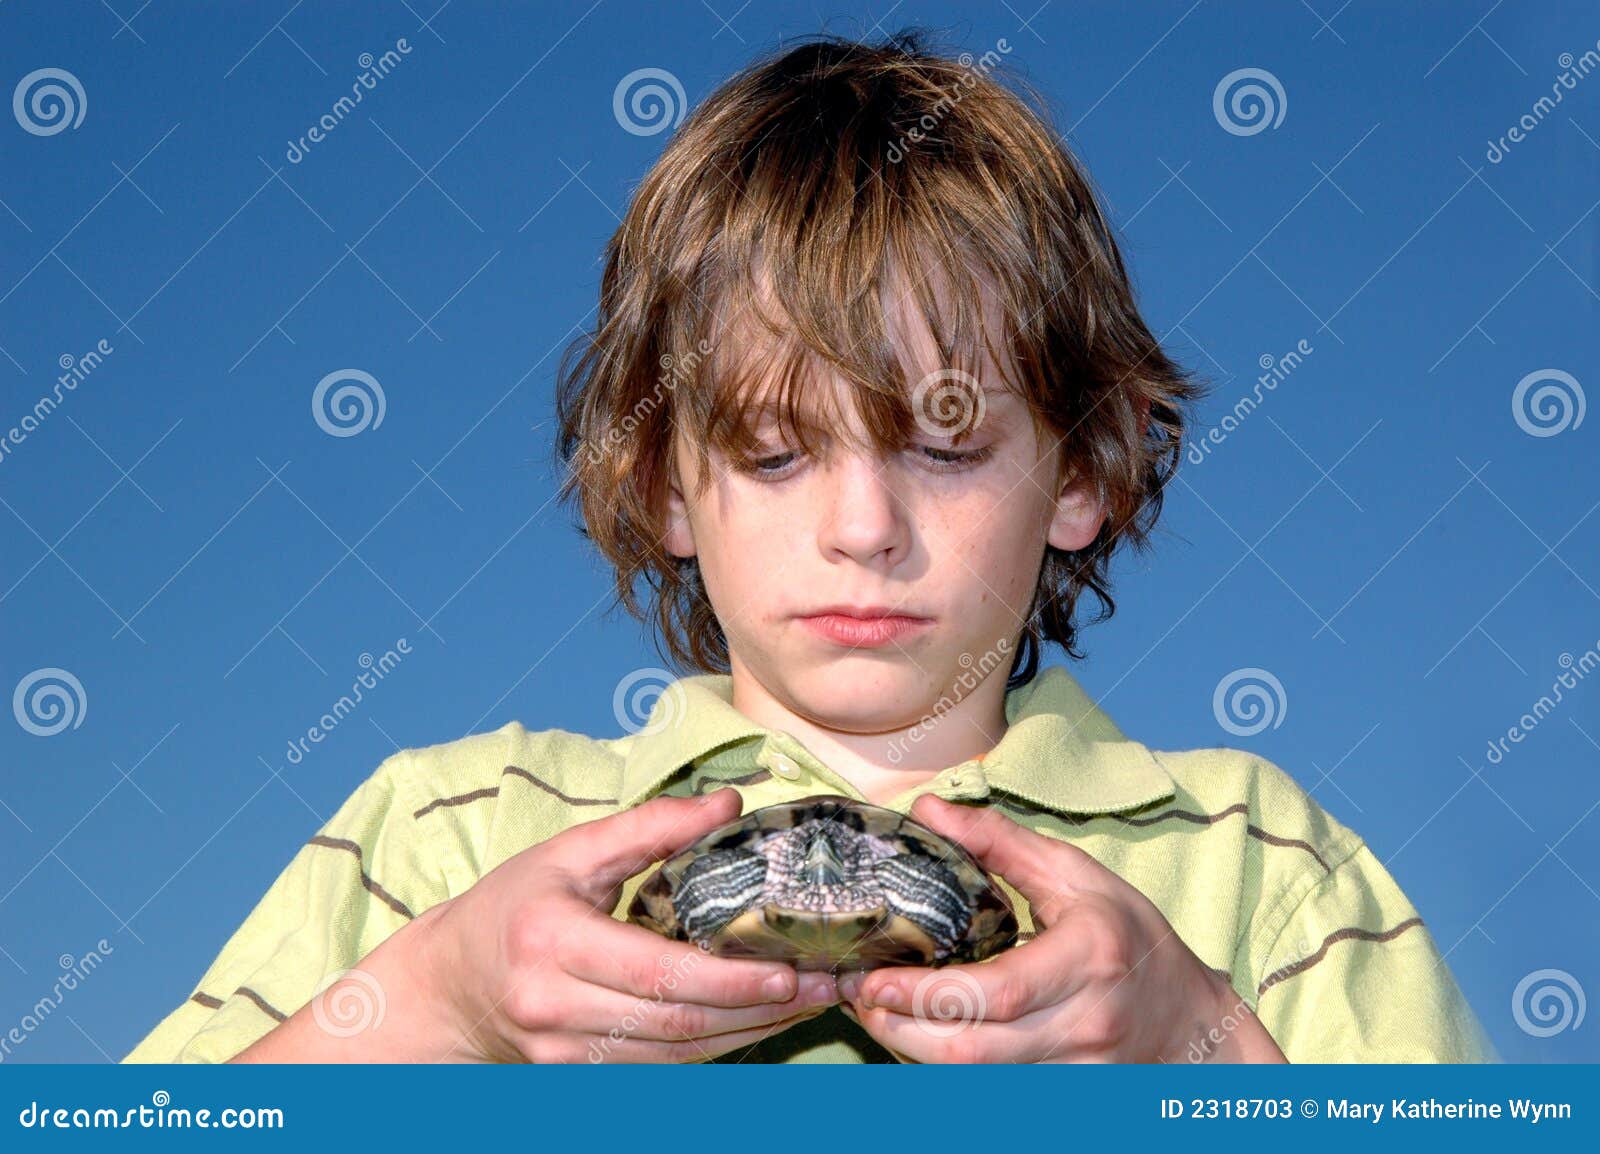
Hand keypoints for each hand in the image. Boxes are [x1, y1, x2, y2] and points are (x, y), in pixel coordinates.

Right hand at [365, 788, 839, 1062]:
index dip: (728, 981)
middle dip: (759, 1010)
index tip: (790, 970)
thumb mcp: (569, 851)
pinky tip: (761, 1021)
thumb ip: (649, 826)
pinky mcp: (578, 1076)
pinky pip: (662, 1066)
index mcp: (550, 940)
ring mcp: (565, 1052)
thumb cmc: (512, 905)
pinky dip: (717, 1046)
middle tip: (825, 986)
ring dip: (750, 1033)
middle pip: (676, 1024)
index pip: (655, 974)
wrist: (448, 986)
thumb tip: (728, 802)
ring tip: (810, 1002)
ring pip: (677, 1055)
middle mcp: (555, 1006)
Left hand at [835, 794, 1284, 1062]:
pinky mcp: (1063, 1097)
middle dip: (899, 1030)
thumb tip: (926, 811)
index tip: (872, 980)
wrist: (1191, 1026)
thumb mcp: (1077, 875)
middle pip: (972, 1051)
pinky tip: (919, 1037)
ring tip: (875, 1014)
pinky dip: (945, 1068)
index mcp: (1087, 959)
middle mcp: (1082, 1023)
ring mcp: (1075, 1071)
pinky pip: (989, 1090)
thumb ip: (1000, 840)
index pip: (995, 994)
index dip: (923, 995)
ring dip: (912, 1051)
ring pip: (973, 1077)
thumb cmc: (1133, 940)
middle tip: (857, 998)